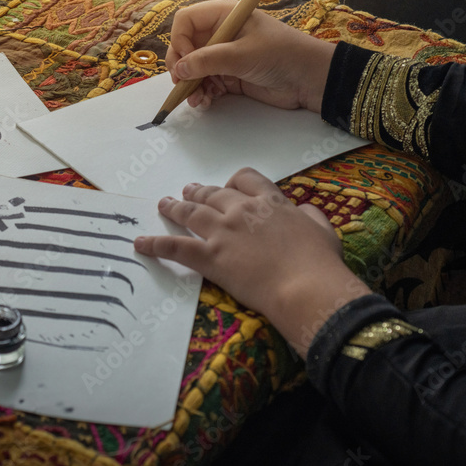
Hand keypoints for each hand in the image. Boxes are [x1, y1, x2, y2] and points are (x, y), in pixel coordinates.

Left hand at [134, 168, 370, 356]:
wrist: (307, 286)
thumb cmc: (320, 263)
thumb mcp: (324, 231)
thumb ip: (311, 217)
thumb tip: (305, 212)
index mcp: (271, 203)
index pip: (245, 179)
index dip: (233, 182)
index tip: (228, 187)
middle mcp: (242, 211)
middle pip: (213, 193)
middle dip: (198, 191)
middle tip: (187, 191)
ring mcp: (223, 232)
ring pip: (190, 212)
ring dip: (174, 207)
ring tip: (163, 203)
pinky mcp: (210, 257)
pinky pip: (175, 246)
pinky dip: (154, 244)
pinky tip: (140, 243)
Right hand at [166, 0, 336, 112]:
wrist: (310, 79)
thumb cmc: (282, 55)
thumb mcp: (243, 55)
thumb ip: (208, 61)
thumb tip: (180, 69)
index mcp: (224, 16)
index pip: (186, 21)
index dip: (180, 40)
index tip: (187, 61)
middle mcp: (221, 34)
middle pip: (185, 46)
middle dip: (182, 66)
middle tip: (182, 83)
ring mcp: (224, 56)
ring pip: (193, 68)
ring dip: (190, 84)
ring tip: (196, 99)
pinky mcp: (230, 76)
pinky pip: (205, 83)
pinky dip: (202, 93)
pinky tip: (206, 101)